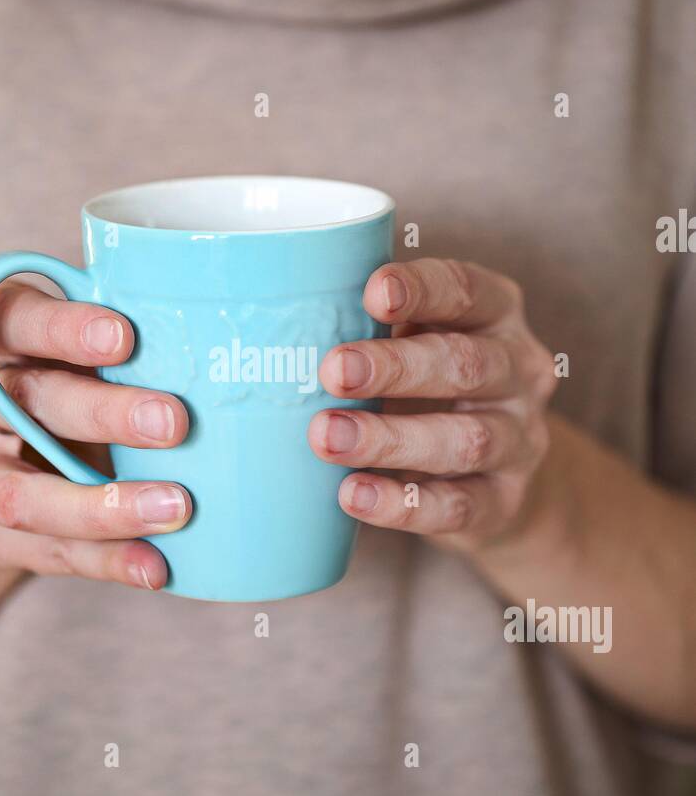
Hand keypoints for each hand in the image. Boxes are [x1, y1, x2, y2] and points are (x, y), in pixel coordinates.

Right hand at [0, 282, 190, 588]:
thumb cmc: (63, 379)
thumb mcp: (77, 346)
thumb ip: (124, 339)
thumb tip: (220, 340)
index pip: (15, 319)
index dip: (65, 328)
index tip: (125, 338)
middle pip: (26, 403)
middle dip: (103, 414)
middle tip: (174, 424)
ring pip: (23, 495)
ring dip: (104, 507)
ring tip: (175, 509)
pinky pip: (40, 551)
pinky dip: (102, 559)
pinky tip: (153, 565)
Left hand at [308, 259, 556, 549]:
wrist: (498, 479)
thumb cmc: (431, 390)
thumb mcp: (416, 342)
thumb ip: (370, 323)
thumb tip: (274, 314)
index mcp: (496, 315)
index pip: (466, 290)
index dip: (422, 289)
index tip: (372, 291)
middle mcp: (519, 372)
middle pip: (464, 363)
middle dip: (395, 367)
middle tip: (332, 372)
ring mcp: (519, 441)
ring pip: (464, 439)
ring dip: (391, 439)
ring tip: (327, 437)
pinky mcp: (503, 502)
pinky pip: (457, 506)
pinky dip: (404, 504)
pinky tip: (354, 495)